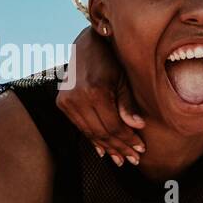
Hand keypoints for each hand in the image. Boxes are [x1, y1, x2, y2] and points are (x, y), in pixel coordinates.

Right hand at [56, 27, 145, 165]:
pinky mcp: (62, 102)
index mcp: (96, 91)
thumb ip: (128, 103)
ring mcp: (67, 101)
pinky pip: (80, 126)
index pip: (113, 125)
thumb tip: (138, 126)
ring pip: (90, 132)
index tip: (141, 148)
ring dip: (106, 147)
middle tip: (133, 158)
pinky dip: (93, 139)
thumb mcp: (124, 78)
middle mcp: (78, 98)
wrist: (87, 43)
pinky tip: (103, 151)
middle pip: (101, 132)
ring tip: (121, 159)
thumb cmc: (113, 59)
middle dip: (119, 147)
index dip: (127, 139)